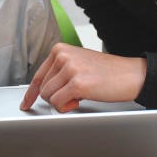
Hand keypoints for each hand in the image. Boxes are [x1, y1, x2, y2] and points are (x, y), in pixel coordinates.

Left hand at [20, 43, 147, 112]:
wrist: (130, 74)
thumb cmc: (107, 72)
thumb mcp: (79, 64)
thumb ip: (60, 72)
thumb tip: (42, 91)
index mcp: (60, 49)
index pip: (38, 75)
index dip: (31, 93)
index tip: (26, 103)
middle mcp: (62, 56)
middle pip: (42, 88)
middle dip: (56, 97)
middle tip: (74, 96)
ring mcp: (69, 68)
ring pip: (49, 97)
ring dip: (63, 103)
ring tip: (80, 96)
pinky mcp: (77, 83)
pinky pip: (58, 103)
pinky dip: (67, 107)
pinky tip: (80, 100)